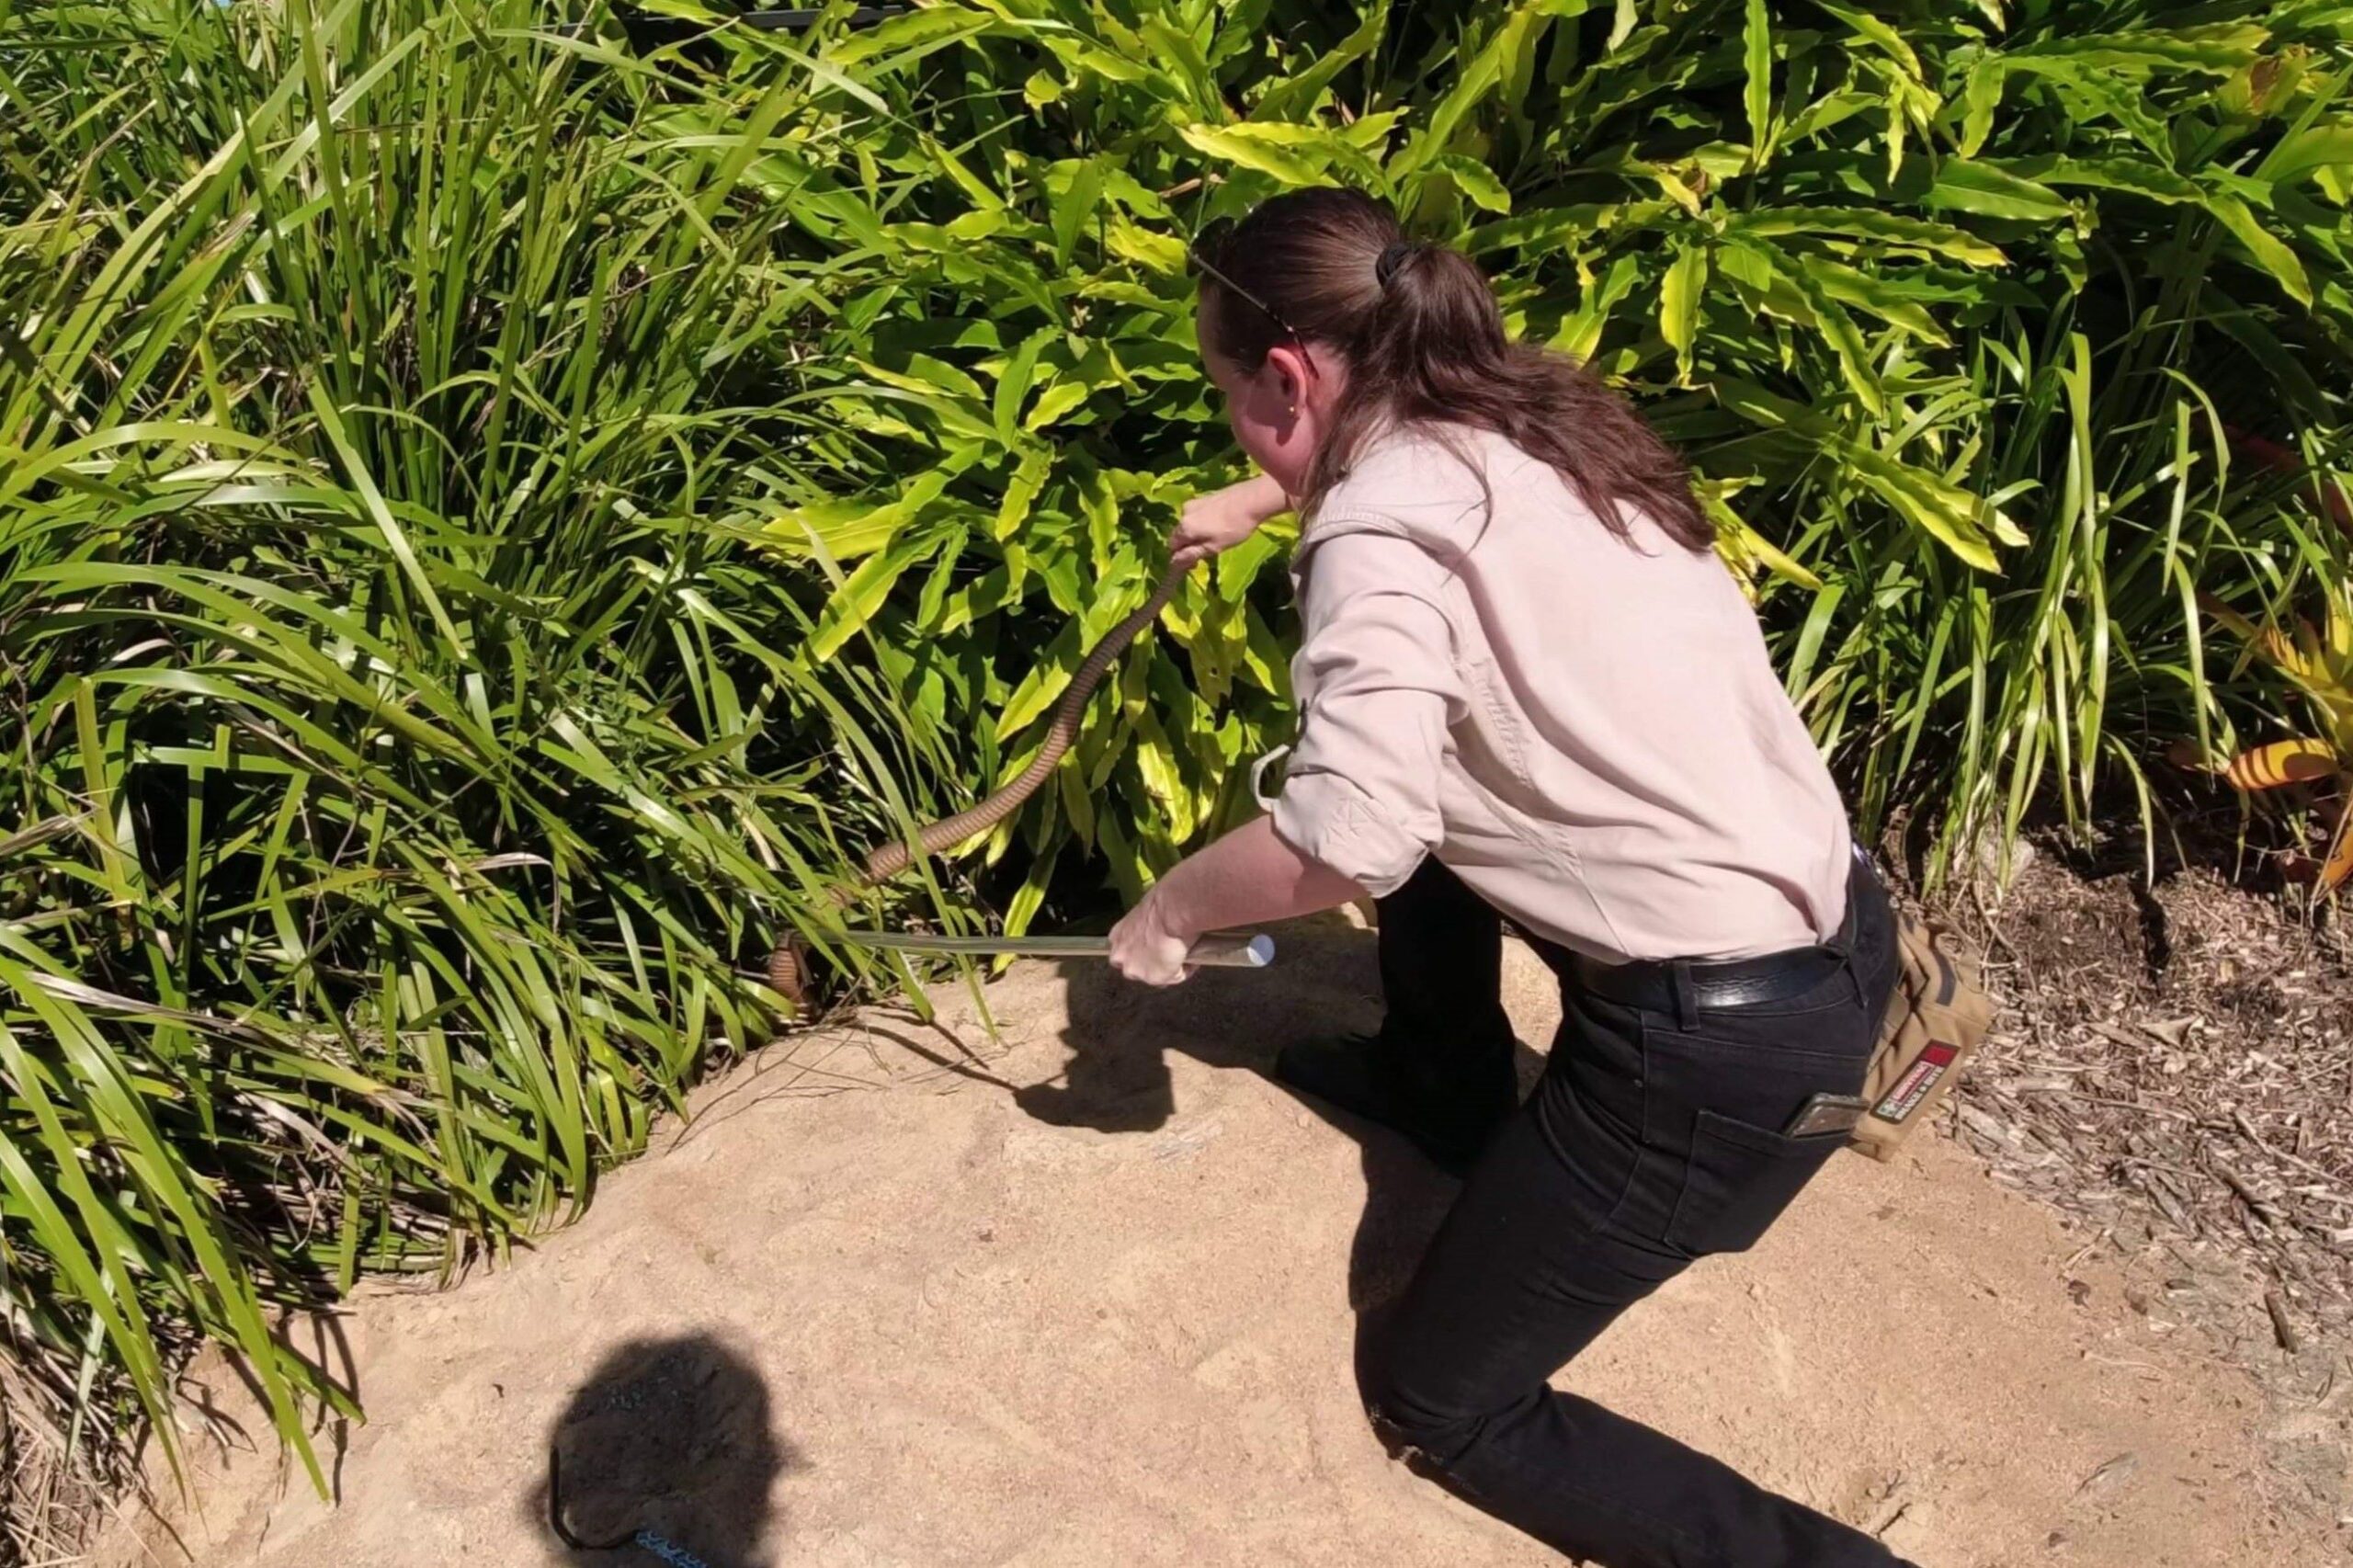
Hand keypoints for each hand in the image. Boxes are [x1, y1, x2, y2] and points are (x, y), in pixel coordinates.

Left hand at [1109, 895, 1194, 986]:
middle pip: (1134, 969)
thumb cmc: (1163, 902)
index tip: (1153, 947)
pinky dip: (1185, 969)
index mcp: (1117, 936)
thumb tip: (1162, 927)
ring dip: (1168, 968)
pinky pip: (1175, 977)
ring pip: (1155, 976)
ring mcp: (1136, 970)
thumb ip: (1147, 926)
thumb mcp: (1146, 912)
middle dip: (1150, 965)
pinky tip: (1192, 957)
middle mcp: (1120, 956)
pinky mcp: (1155, 978)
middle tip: (1169, 956)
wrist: (1171, 910)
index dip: (1140, 951)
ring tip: (1185, 955)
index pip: (1124, 951)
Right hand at [1171, 473, 1289, 568]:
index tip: (1195, 564)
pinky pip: (1196, 516)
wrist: (1252, 499)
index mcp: (1183, 528)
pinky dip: (1201, 524)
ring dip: (1195, 535)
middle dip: (1188, 547)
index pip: (1172, 547)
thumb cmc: (1233, 528)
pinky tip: (1217, 526)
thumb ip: (1190, 555)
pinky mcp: (1204, 497)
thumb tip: (1173, 563)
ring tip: (1213, 540)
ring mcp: (1194, 503)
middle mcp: (1183, 513)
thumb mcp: (1212, 548)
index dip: (1180, 558)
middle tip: (1206, 555)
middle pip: (1179, 535)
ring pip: (1188, 525)